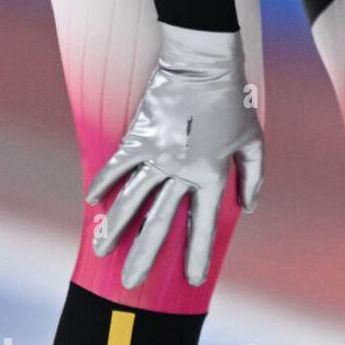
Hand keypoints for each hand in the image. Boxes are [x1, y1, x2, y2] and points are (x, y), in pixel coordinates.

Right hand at [85, 22, 262, 287]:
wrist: (203, 62)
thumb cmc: (232, 99)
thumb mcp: (252, 138)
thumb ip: (253, 175)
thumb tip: (249, 207)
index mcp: (212, 174)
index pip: (203, 224)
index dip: (199, 254)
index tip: (194, 280)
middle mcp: (182, 170)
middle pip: (160, 222)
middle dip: (146, 255)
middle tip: (131, 283)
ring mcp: (157, 154)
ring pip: (132, 199)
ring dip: (117, 228)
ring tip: (103, 250)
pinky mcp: (139, 135)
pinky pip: (117, 165)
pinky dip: (104, 183)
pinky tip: (92, 202)